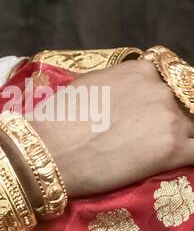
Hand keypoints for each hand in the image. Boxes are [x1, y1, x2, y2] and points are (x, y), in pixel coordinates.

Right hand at [22, 58, 193, 200]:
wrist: (50, 149)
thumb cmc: (60, 117)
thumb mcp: (91, 84)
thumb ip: (121, 83)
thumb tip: (129, 93)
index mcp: (141, 71)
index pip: (174, 80)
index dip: (171, 97)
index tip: (160, 112)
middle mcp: (161, 91)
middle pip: (186, 104)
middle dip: (176, 118)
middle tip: (154, 134)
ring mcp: (170, 120)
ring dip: (184, 137)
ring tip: (162, 149)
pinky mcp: (173, 151)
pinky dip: (192, 155)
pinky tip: (181, 159)